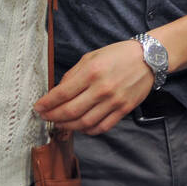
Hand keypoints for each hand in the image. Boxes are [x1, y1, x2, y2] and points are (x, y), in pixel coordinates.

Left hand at [34, 39, 153, 134]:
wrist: (148, 58)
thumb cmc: (117, 55)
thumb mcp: (91, 56)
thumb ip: (73, 74)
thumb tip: (58, 91)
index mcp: (91, 72)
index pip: (62, 93)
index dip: (47, 103)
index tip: (38, 107)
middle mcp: (102, 88)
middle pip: (71, 111)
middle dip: (53, 116)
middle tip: (45, 117)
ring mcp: (114, 101)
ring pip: (85, 123)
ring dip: (68, 126)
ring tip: (59, 123)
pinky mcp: (123, 110)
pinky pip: (102, 127)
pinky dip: (88, 130)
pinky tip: (80, 127)